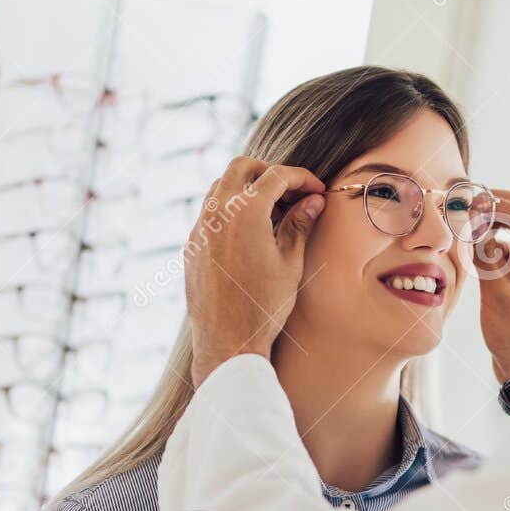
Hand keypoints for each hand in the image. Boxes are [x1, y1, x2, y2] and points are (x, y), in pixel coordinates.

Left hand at [182, 156, 325, 387]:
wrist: (227, 342)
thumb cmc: (263, 306)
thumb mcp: (289, 263)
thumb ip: (300, 225)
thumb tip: (313, 201)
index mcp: (244, 211)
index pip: (277, 176)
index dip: (302, 178)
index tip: (317, 190)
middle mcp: (216, 213)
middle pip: (243, 167)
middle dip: (270, 172)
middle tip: (292, 192)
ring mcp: (199, 229)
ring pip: (221, 187)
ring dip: (247, 189)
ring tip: (273, 212)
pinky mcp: (192, 247)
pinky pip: (210, 213)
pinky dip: (231, 209)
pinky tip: (251, 233)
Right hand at [473, 189, 509, 382]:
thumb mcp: (496, 289)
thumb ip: (485, 252)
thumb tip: (473, 222)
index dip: (492, 203)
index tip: (466, 202)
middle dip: (493, 208)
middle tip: (465, 207)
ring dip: (490, 226)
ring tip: (465, 229)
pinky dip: (492, 244)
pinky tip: (474, 249)